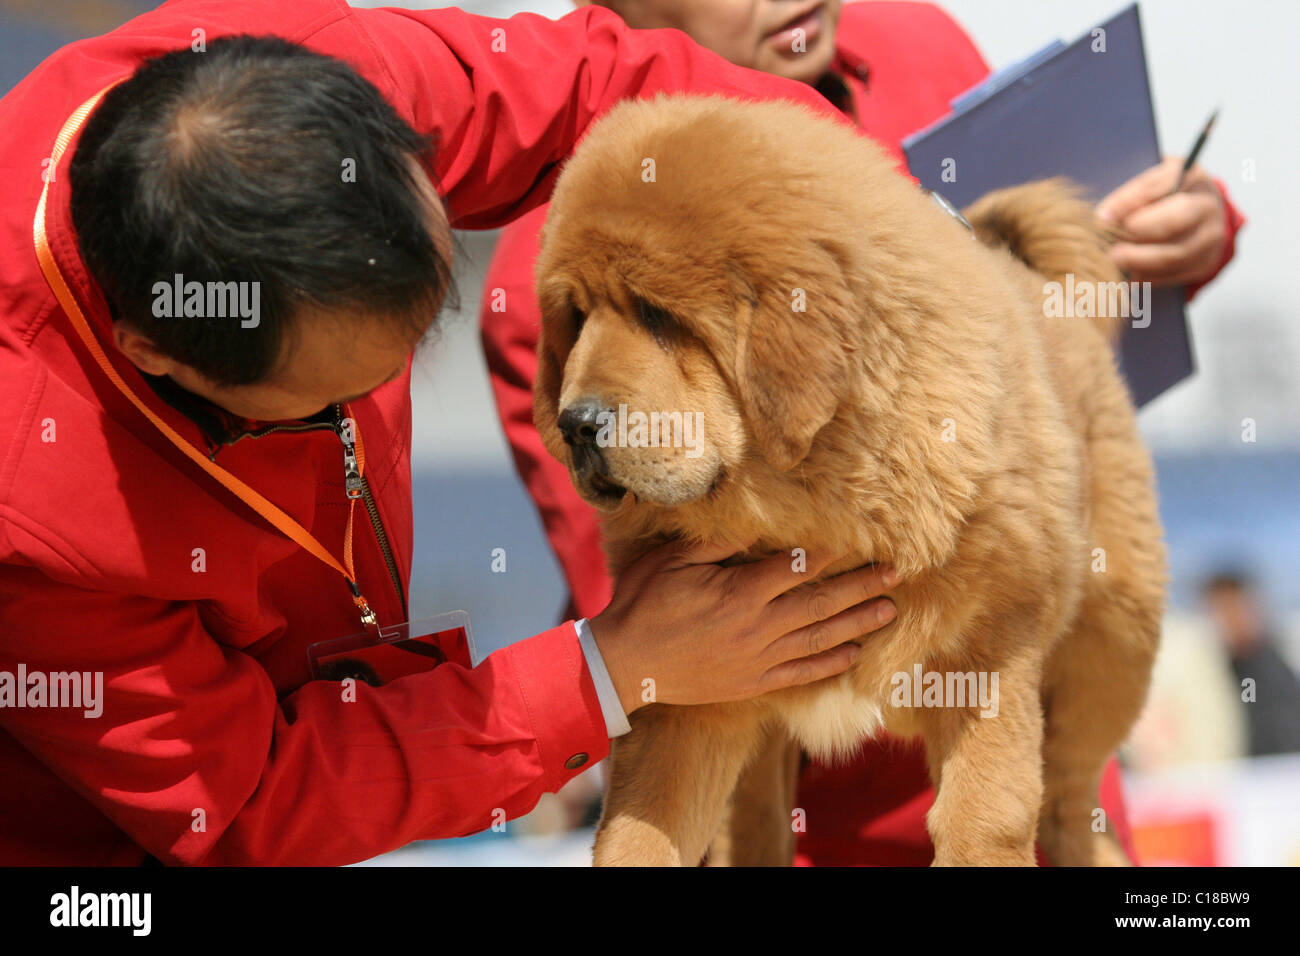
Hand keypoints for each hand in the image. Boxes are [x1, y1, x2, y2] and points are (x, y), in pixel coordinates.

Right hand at [588, 538, 898, 713]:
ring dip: (857, 624)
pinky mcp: (753, 682)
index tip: (862, 538)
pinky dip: (830, 664)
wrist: (626, 665)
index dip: (832, 552)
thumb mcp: (672, 561)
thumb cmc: (645, 605)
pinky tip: (854, 654)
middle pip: (821, 603)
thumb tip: (756, 523)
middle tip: (896, 574)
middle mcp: (757, 626)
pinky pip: (801, 673)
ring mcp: (758, 658)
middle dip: (861, 586)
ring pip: (819, 639)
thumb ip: (717, 542)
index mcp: (740, 593)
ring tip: (888, 610)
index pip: (797, 567)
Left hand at [1095, 156, 1227, 286]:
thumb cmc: (1163, 195)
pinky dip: (1148, 278)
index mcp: (1191, 176)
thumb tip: (1104, 217)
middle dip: (1140, 234)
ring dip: (1141, 261)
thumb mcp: (1149, 182)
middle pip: (1176, 220)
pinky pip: (1175, 275)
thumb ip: (1130, 195)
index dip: (1130, 201)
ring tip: (1113, 262)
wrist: (1197, 214)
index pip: (1160, 185)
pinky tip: (1127, 276)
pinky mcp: (1204, 263)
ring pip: (1176, 254)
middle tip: (1112, 247)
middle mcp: (1206, 206)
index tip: (1103, 217)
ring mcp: (1210, 236)